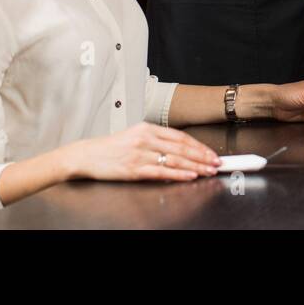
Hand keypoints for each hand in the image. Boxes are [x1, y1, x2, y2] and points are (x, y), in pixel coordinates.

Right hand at [65, 122, 220, 181]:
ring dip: (195, 166)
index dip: (198, 145)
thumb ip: (155, 140)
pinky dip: (178, 174)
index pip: (180, 136)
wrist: (87, 155)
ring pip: (175, 159)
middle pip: (181, 147)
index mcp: (147, 128)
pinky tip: (189, 176)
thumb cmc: (110, 148)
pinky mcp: (135, 169)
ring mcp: (140, 154)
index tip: (211, 152)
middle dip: (202, 156)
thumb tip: (179, 149)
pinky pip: (162, 172)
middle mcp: (145, 139)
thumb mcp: (134, 135)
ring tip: (208, 170)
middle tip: (216, 162)